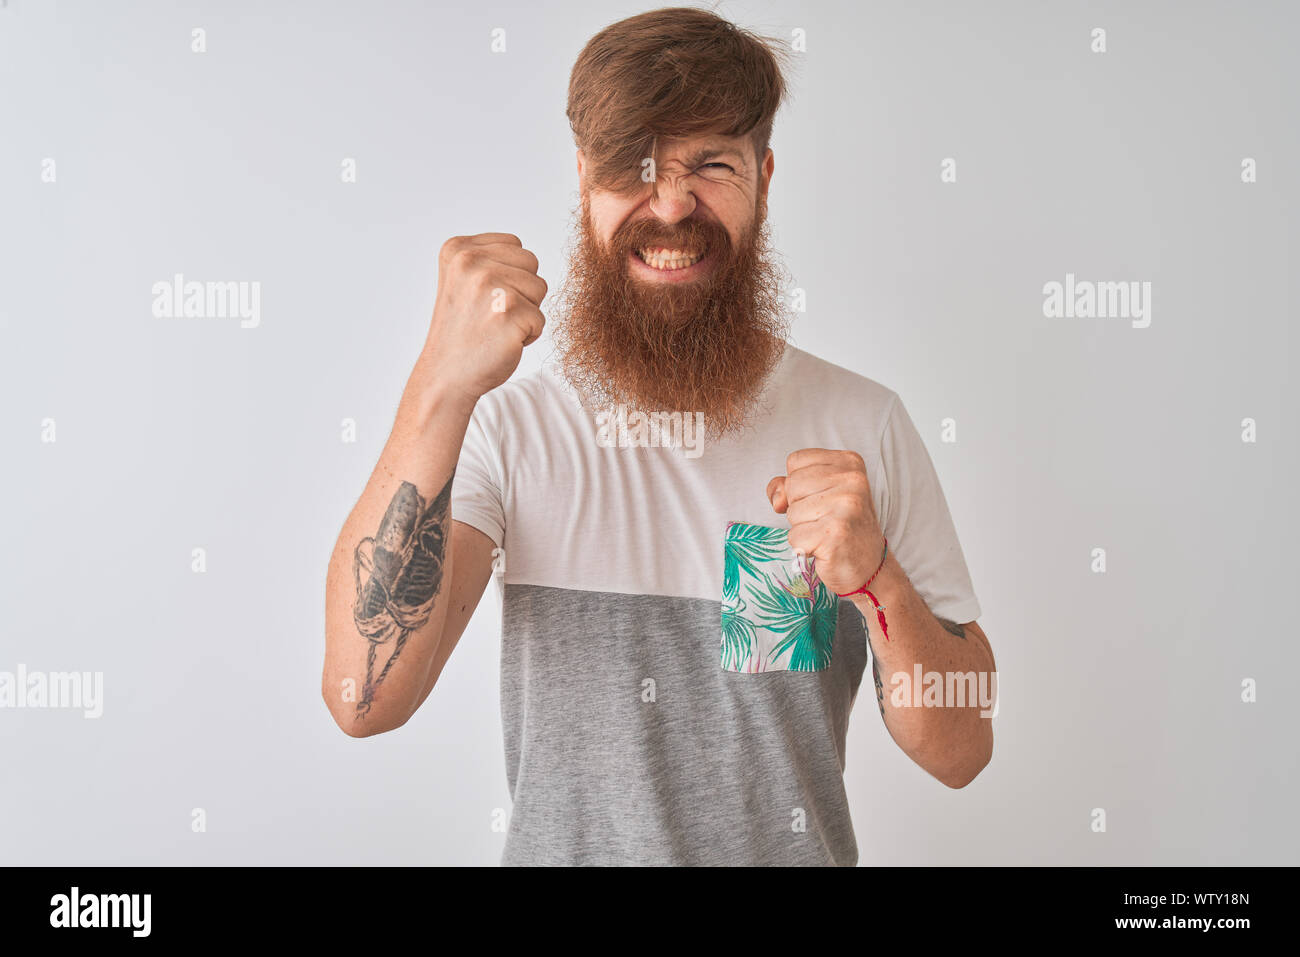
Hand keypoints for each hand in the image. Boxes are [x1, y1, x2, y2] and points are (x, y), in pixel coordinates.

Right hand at [421, 233, 547, 403]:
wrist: (446, 376)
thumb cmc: (461, 331)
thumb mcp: (461, 280)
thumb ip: (488, 259)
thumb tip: (527, 256)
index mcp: (457, 249)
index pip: (514, 245)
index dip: (509, 275)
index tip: (482, 297)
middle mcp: (470, 262)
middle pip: (531, 262)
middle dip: (521, 290)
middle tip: (490, 314)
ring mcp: (490, 286)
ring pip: (540, 288)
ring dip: (526, 312)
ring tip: (495, 327)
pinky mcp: (509, 313)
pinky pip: (541, 319)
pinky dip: (529, 335)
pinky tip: (501, 341)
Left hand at [766, 449, 884, 596]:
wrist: (870, 566)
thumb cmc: (841, 526)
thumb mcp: (818, 494)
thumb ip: (788, 486)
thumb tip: (777, 500)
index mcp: (850, 462)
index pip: (795, 461)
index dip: (798, 485)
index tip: (822, 499)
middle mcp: (853, 480)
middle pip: (791, 484)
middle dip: (799, 507)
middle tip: (825, 519)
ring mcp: (847, 506)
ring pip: (791, 512)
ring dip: (802, 528)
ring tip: (826, 532)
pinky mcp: (836, 533)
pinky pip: (795, 537)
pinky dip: (804, 548)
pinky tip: (825, 547)